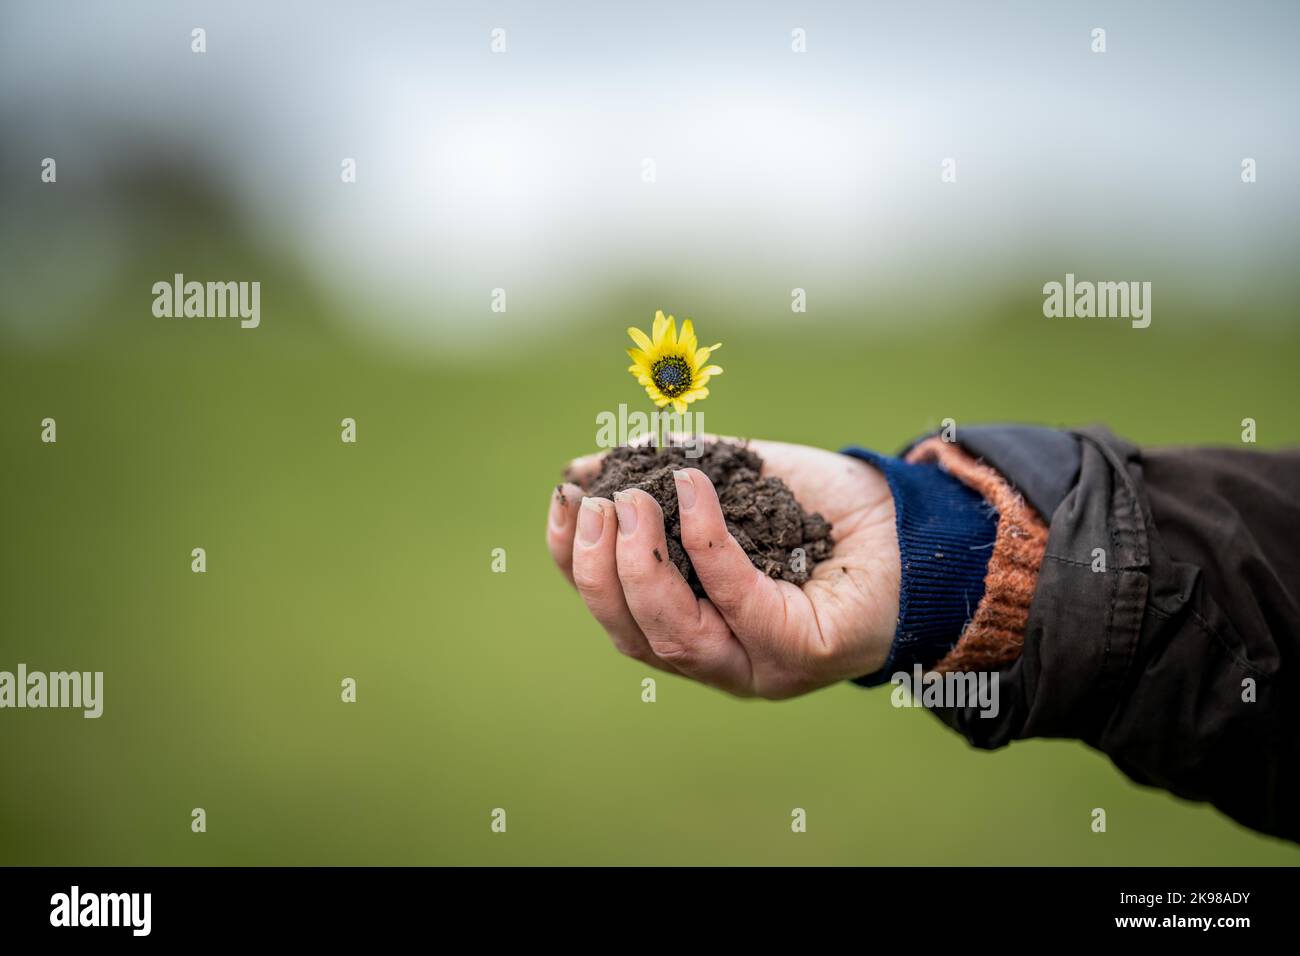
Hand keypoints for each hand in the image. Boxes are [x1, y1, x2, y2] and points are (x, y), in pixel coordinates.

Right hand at [546, 439, 899, 697]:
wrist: (909, 518)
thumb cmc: (819, 508)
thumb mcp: (726, 484)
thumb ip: (661, 482)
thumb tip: (582, 471)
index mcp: (695, 623)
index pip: (616, 610)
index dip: (575, 560)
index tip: (565, 499)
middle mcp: (722, 656)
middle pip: (634, 635)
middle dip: (601, 569)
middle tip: (601, 503)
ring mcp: (761, 663)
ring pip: (673, 639)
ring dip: (641, 565)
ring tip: (635, 500)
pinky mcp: (802, 651)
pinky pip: (737, 600)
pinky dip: (706, 542)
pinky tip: (692, 489)